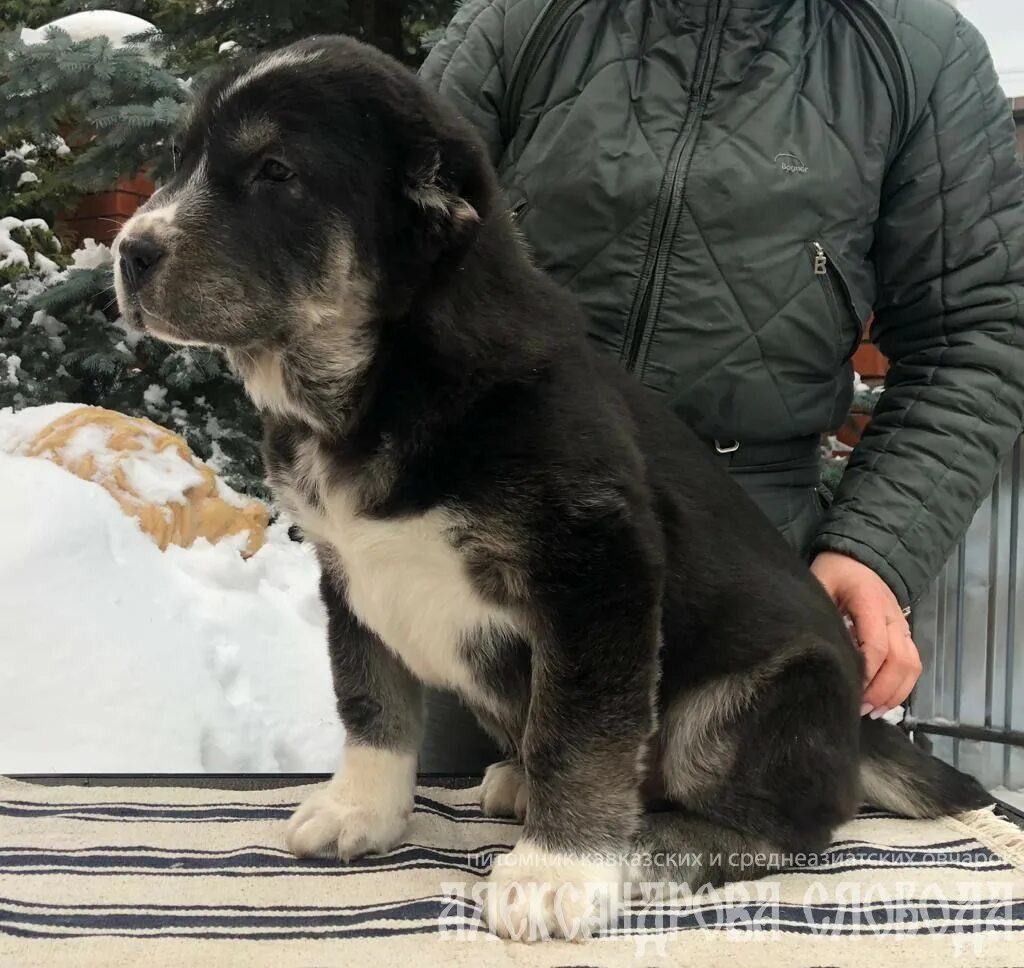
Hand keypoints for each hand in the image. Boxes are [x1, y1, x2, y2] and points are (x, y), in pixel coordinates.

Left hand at [810, 551, 921, 718]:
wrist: (858, 558)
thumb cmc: (833, 572)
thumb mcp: (819, 584)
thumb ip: (820, 612)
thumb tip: (815, 647)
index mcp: (869, 602)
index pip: (876, 644)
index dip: (866, 671)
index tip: (848, 689)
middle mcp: (893, 616)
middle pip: (899, 660)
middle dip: (881, 689)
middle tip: (859, 708)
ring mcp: (902, 626)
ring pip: (911, 665)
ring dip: (894, 692)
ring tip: (872, 711)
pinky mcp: (905, 635)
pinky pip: (913, 664)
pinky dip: (902, 687)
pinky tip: (884, 702)